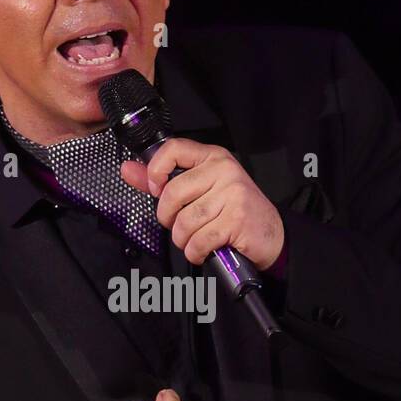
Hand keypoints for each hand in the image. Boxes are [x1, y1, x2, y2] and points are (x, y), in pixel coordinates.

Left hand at [121, 140, 284, 271]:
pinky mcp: (237, 219)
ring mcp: (233, 194)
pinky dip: (196, 252)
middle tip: (180, 225)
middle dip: (168, 219)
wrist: (272, 234)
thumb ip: (163, 180)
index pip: (173, 149)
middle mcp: (224, 171)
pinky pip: (199, 241)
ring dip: (183, 240)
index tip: (156, 189)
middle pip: (172, 194)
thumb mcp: (201, 189)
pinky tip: (204, 250)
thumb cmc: (233, 211)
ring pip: (184, 222)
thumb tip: (128, 170)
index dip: (155, 171)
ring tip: (195, 240)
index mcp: (212, 157)